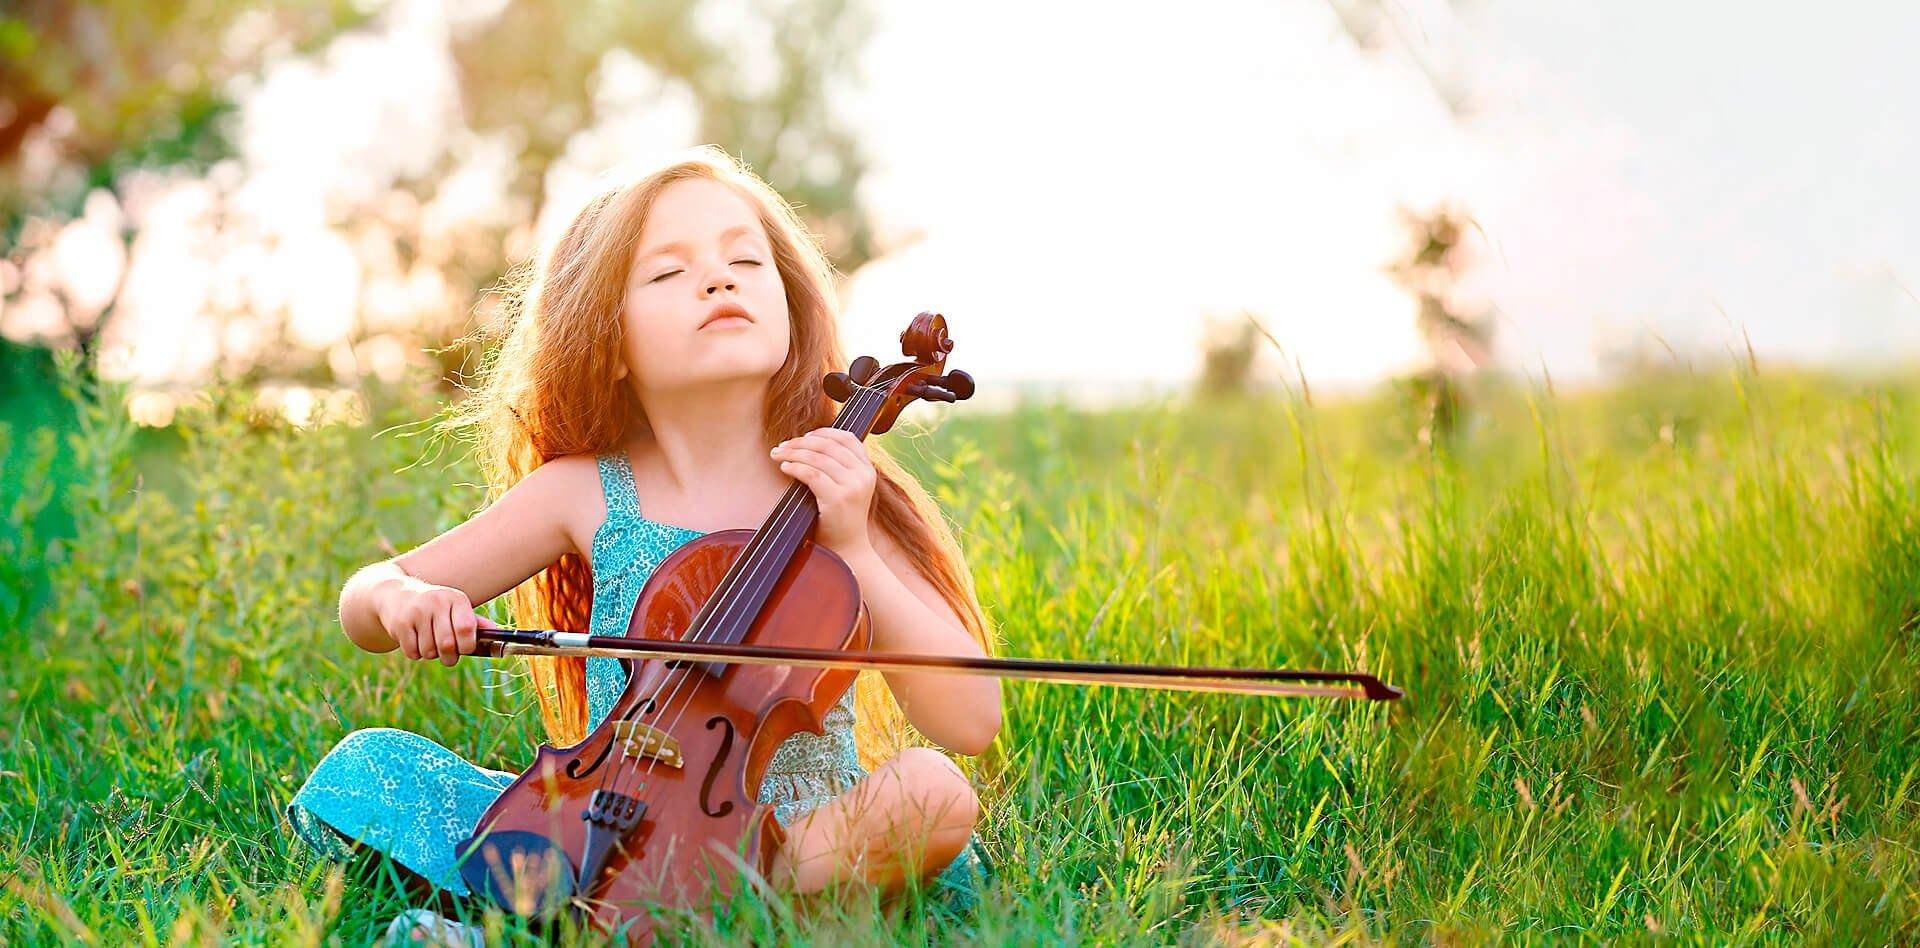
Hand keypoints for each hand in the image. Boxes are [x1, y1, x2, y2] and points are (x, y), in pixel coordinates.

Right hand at [374, 577, 497, 666]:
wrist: (396, 594)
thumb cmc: (435, 606)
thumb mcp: (455, 608)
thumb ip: (475, 623)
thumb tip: (498, 634)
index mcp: (456, 599)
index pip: (466, 628)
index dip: (467, 645)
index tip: (465, 648)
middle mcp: (436, 602)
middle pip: (447, 645)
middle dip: (450, 657)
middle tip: (449, 656)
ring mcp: (416, 612)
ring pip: (429, 651)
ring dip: (431, 655)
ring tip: (430, 643)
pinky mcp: (399, 624)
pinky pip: (413, 653)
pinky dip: (416, 653)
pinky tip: (415, 640)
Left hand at [771, 427, 875, 558]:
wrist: (849, 551)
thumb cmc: (842, 521)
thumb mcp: (849, 489)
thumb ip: (840, 469)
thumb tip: (811, 444)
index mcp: (868, 470)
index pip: (848, 438)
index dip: (824, 432)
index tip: (805, 436)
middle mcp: (864, 475)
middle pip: (829, 445)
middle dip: (801, 442)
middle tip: (782, 446)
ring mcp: (852, 486)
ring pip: (818, 458)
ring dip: (793, 453)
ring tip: (778, 455)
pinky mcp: (838, 499)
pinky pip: (812, 474)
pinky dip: (795, 467)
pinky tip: (785, 467)